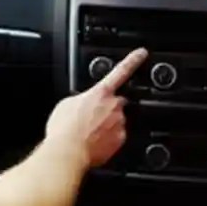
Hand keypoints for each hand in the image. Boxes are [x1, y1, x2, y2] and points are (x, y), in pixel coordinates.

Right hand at [44, 48, 146, 168]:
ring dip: (105, 125)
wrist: (67, 153)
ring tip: (87, 134)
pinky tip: (92, 143)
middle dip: (106, 109)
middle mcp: (114, 106)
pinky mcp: (119, 140)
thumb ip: (80, 98)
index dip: (133, 60)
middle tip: (90, 119)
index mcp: (101, 92)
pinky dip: (107, 140)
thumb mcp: (66, 104)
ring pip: (116, 121)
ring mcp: (119, 123)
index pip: (121, 71)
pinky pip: (115, 137)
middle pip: (116, 103)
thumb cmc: (64, 128)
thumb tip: (83, 102)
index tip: (142, 52)